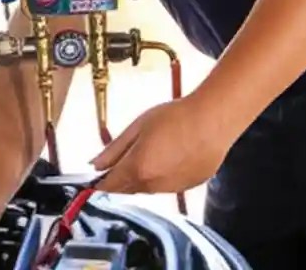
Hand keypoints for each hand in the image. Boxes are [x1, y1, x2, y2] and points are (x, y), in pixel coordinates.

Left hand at [90, 94, 235, 194]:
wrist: (214, 120)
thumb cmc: (176, 117)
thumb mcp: (138, 127)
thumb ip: (114, 149)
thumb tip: (94, 165)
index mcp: (137, 168)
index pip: (109, 186)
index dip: (98, 185)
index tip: (91, 182)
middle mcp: (153, 184)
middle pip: (127, 189)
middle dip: (120, 178)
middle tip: (126, 156)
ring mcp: (172, 188)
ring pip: (147, 188)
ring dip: (143, 176)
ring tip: (156, 150)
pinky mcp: (188, 187)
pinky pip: (167, 186)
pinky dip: (163, 176)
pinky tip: (173, 156)